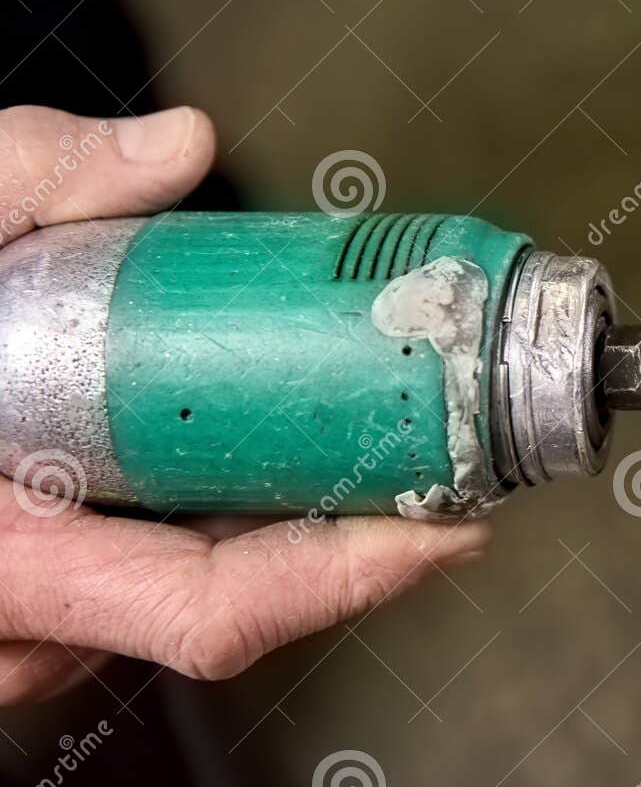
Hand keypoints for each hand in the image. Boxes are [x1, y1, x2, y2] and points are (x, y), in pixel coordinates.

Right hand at [0, 104, 489, 703]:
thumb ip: (25, 180)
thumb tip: (177, 151)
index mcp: (0, 551)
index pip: (212, 607)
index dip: (348, 575)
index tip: (450, 526)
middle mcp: (14, 625)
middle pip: (229, 610)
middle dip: (340, 538)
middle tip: (428, 454)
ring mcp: (24, 634)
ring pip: (189, 606)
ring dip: (277, 532)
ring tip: (352, 444)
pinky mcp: (35, 614)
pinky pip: (145, 593)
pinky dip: (209, 530)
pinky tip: (246, 457)